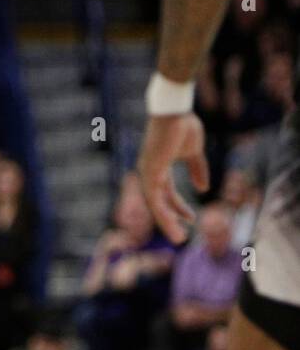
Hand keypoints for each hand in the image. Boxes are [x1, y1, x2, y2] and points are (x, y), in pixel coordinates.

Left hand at [136, 112, 208, 244]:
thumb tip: (202, 188)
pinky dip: (163, 211)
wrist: (176, 111)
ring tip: (178, 238)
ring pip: (154, 204)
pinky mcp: (150, 170)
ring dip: (166, 222)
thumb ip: (197, 170)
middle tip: (180, 237)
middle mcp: (150, 171)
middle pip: (158, 202)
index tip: (191, 219)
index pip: (166, 193)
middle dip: (170, 220)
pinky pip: (154, 197)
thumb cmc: (183, 126)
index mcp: (158, 167)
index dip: (178, 207)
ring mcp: (147, 172)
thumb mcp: (194, 153)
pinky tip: (173, 223)